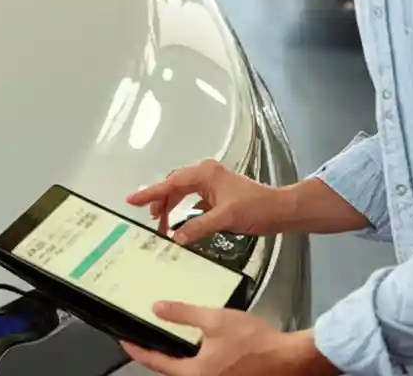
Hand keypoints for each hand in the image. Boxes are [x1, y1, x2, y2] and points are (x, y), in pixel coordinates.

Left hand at [120, 303, 336, 375]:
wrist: (288, 358)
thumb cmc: (254, 341)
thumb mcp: (214, 320)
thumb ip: (184, 314)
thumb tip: (158, 308)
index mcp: (195, 373)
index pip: (156, 362)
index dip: (137, 350)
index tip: (124, 341)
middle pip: (170, 371)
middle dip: (155, 355)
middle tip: (142, 339)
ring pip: (186, 372)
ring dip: (174, 358)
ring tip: (165, 340)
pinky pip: (202, 370)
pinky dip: (192, 359)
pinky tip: (195, 345)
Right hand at [127, 159, 289, 241]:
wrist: (280, 210)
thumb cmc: (256, 208)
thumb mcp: (225, 218)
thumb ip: (198, 227)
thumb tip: (176, 238)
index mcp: (205, 173)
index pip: (170, 183)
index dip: (150, 193)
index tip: (132, 200)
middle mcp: (206, 174)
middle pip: (174, 186)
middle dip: (160, 202)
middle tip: (150, 220)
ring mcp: (212, 183)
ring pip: (183, 192)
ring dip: (172, 207)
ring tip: (162, 224)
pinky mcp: (218, 194)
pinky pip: (193, 200)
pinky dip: (184, 211)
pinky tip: (181, 225)